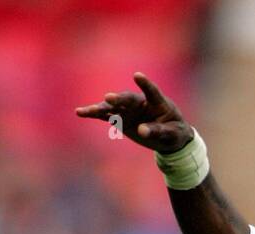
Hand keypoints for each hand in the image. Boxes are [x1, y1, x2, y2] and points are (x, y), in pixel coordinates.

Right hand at [76, 72, 192, 153]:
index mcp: (157, 102)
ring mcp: (128, 110)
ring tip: (87, 111)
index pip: (151, 91)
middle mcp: (140, 102)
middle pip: (127, 99)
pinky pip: (106, 116)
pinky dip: (94, 114)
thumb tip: (141, 131)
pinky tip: (81, 112)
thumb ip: (158, 131)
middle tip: (108, 98)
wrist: (167, 137)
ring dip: (101, 108)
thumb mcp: (172, 134)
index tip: (137, 76)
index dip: (145, 84)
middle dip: (118, 99)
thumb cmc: (174, 132)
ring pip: (113, 107)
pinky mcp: (120, 118)